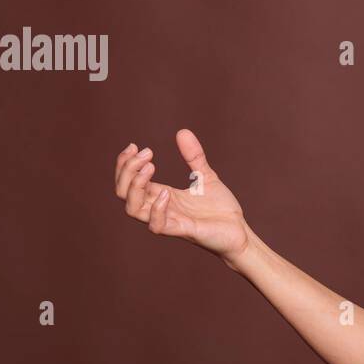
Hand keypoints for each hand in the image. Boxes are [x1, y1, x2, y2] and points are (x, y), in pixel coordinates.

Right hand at [113, 129, 249, 261]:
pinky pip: (157, 226)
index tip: (135, 146)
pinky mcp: (183, 231)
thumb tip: (182, 131)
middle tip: (145, 153)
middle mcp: (160, 208)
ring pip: (133, 209)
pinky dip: (157, 209)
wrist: (240, 232)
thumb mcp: (206, 176)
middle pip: (123, 193)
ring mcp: (169, 220)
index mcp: (161, 195)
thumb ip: (193, 156)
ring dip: (135, 186)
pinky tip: (165, 193)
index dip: (125, 164)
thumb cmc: (220, 210)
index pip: (129, 182)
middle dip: (127, 170)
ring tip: (150, 167)